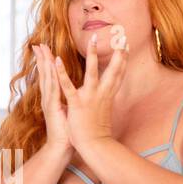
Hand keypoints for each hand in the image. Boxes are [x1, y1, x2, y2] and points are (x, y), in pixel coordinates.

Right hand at [31, 43, 73, 159]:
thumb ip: (68, 101)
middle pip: (44, 74)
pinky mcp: (53, 107)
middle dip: (42, 58)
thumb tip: (75, 94)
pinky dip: (52, 75)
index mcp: (52, 98)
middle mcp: (49, 98)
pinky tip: (52, 65)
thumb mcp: (68, 112)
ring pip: (47, 77)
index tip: (45, 49)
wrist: (61, 148)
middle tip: (38, 44)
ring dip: (45, 62)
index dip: (46, 62)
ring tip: (42, 49)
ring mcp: (49, 102)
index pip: (49, 76)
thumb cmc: (67, 132)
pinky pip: (53, 88)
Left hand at [46, 26, 128, 151]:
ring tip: (92, 39)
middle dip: (118, 54)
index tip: (126, 46)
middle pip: (113, 70)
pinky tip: (56, 60)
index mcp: (107, 95)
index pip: (118, 74)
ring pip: (92, 73)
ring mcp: (90, 98)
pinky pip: (68, 86)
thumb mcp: (105, 111)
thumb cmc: (98, 131)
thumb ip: (106, 99)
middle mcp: (102, 94)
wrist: (94, 146)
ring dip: (92, 56)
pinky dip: (61, 73)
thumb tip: (109, 93)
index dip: (123, 60)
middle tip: (122, 37)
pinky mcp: (77, 104)